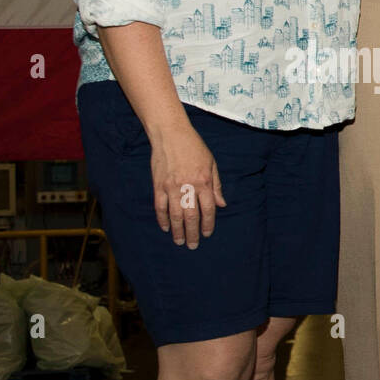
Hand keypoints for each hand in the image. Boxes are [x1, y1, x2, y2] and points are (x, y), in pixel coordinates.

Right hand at [150, 126, 225, 247]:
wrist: (171, 134)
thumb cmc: (194, 147)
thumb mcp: (211, 163)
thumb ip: (216, 185)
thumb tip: (221, 205)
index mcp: (204, 182)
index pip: (208, 209)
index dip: (208, 224)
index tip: (207, 234)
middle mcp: (188, 187)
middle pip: (191, 216)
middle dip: (193, 233)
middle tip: (193, 245)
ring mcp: (172, 187)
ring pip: (175, 215)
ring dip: (177, 231)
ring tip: (179, 241)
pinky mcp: (159, 185)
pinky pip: (160, 206)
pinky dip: (162, 219)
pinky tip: (165, 227)